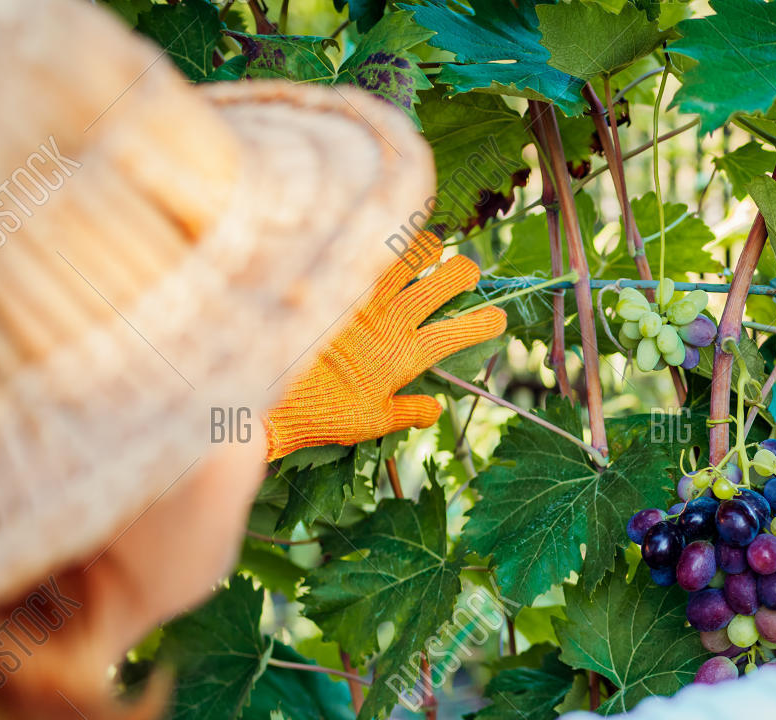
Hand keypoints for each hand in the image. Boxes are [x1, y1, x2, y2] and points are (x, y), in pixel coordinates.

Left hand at [264, 231, 505, 459]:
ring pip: (405, 258)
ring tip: (432, 246)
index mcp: (406, 356)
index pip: (456, 333)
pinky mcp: (335, 288)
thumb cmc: (326, 412)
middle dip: (463, 274)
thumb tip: (436, 410)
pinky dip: (382, 247)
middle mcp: (391, 321)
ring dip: (425, 249)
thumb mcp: (374, 422)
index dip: (484, 323)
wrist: (275, 394)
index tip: (499, 318)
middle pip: (440, 284)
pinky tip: (384, 241)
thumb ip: (410, 412)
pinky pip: (365, 256)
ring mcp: (363, 300)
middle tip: (470, 273)